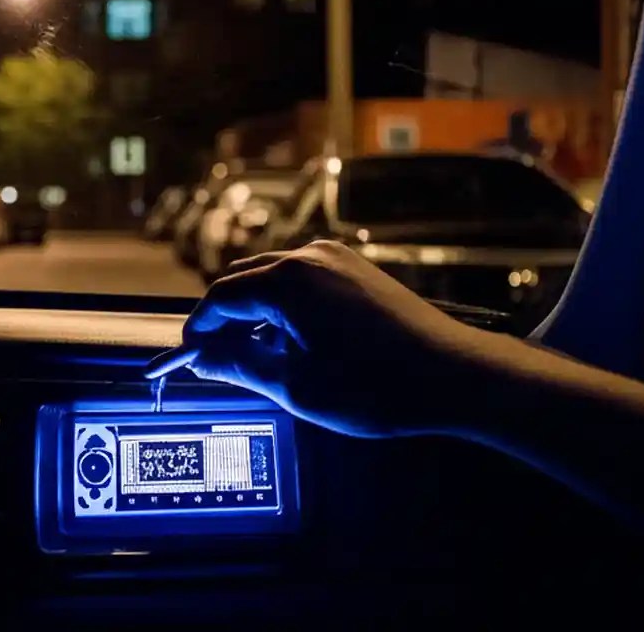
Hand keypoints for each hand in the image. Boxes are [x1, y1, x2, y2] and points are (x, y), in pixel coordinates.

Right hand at [147, 241, 478, 437]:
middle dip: (224, 318)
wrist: (452, 375)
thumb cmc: (376, 387)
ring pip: (272, 278)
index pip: (220, 297)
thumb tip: (205, 358)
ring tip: (255, 358)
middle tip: (216, 360)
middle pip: (243, 280)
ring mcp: (336, 259)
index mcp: (287, 281)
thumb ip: (241, 367)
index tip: (190, 357)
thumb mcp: (295, 387)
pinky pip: (302, 280)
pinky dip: (284, 306)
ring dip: (254, 312)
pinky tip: (291, 343)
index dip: (200, 329)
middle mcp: (309, 257)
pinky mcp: (356, 268)